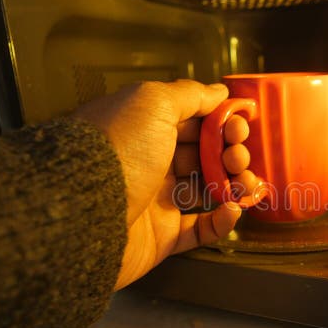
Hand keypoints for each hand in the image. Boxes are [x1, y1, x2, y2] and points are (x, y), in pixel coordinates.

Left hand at [74, 80, 247, 289]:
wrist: (82, 211)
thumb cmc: (116, 150)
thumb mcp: (152, 103)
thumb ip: (189, 94)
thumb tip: (219, 91)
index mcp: (146, 128)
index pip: (195, 121)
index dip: (222, 121)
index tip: (241, 124)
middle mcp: (151, 161)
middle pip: (205, 154)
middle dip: (231, 152)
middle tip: (239, 155)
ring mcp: (157, 200)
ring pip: (208, 189)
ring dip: (234, 184)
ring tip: (245, 184)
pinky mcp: (162, 236)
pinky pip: (201, 228)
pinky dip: (222, 220)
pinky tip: (232, 209)